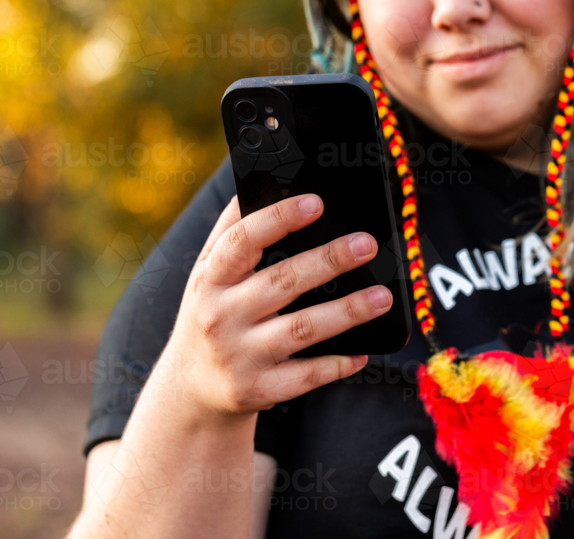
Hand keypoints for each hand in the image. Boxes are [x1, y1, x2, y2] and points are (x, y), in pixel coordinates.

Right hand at [158, 194, 390, 418]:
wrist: (191, 388)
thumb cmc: (213, 313)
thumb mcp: (208, 275)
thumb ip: (232, 232)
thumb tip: (262, 183)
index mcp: (210, 279)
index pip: (241, 241)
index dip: (278, 219)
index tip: (316, 202)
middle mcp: (221, 317)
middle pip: (283, 282)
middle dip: (329, 261)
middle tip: (368, 244)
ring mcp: (239, 356)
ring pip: (302, 329)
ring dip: (347, 312)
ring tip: (382, 296)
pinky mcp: (259, 391)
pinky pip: (306, 376)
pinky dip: (337, 364)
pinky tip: (364, 352)